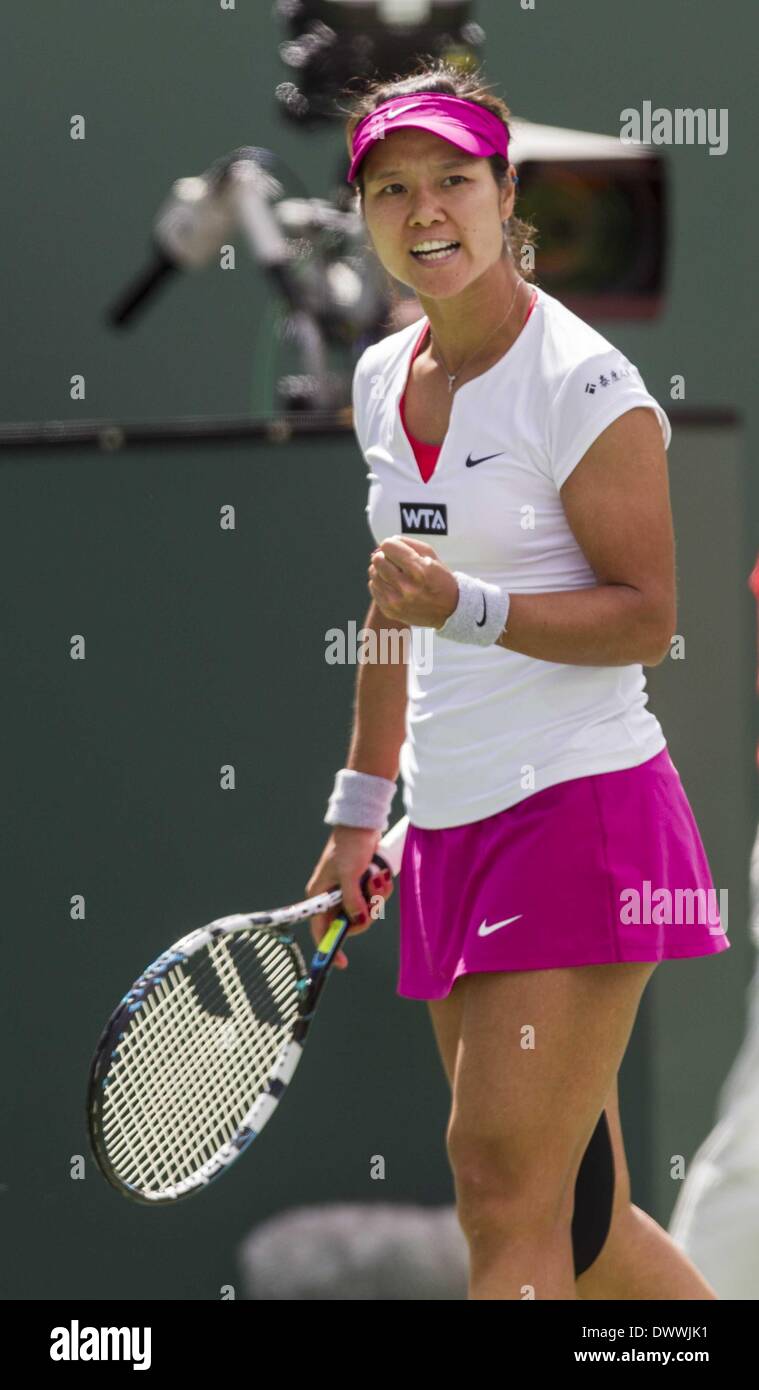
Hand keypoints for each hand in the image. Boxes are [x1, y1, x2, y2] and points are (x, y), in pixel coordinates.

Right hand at [305, 827, 394, 969]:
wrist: (362, 823)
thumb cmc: (349, 845)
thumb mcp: (348, 874)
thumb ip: (351, 900)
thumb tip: (356, 920)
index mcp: (320, 894)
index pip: (320, 928)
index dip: (329, 946)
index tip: (342, 962)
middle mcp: (332, 895)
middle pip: (349, 922)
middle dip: (365, 914)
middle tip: (372, 901)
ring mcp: (348, 890)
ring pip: (365, 910)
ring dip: (375, 898)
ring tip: (376, 878)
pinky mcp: (361, 884)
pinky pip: (374, 898)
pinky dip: (380, 890)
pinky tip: (380, 875)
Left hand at [368, 536, 458, 627]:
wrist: (448, 610)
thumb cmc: (439, 578)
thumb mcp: (431, 556)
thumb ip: (407, 543)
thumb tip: (386, 542)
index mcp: (419, 570)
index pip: (388, 547)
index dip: (391, 544)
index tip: (396, 549)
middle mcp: (406, 587)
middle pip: (377, 559)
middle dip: (384, 556)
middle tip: (394, 561)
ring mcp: (396, 601)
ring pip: (373, 573)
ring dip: (381, 570)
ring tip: (394, 574)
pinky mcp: (389, 610)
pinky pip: (373, 588)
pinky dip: (381, 583)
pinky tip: (393, 585)